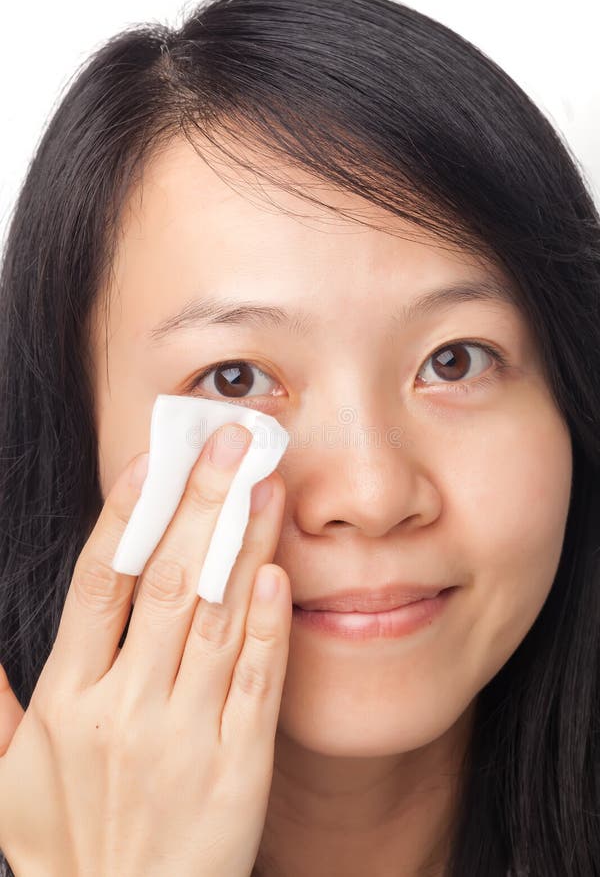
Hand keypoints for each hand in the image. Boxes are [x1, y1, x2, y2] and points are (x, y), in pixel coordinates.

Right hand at [0, 423, 290, 876]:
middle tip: (233, 443)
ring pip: (216, 618)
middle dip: (201, 504)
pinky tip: (278, 574)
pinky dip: (267, 626)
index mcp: (69, 700)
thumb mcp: (7, 778)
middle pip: (165, 584)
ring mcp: (186, 735)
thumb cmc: (66, 846)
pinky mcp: (238, 765)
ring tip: (266, 484)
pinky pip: (255, 683)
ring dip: (243, 545)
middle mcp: (126, 709)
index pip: (99, 584)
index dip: (128, 517)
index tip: (156, 461)